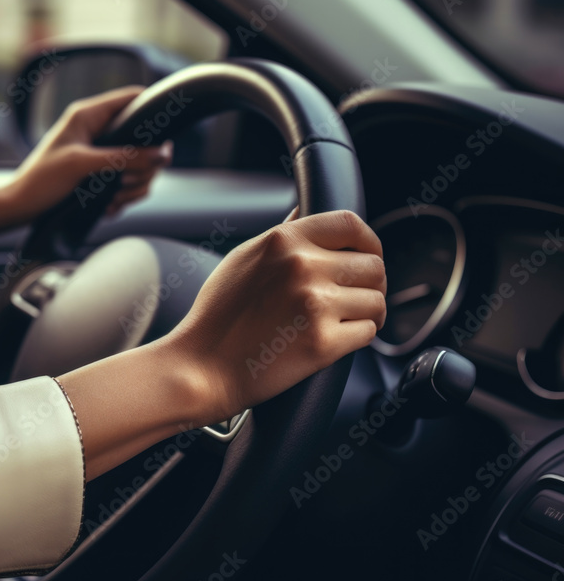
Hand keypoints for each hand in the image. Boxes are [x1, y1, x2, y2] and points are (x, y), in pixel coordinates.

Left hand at [5, 86, 172, 219]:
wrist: (18, 209)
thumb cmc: (40, 181)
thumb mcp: (82, 165)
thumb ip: (124, 156)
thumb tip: (162, 154)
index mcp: (88, 116)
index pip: (132, 99)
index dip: (153, 113)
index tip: (164, 140)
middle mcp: (97, 130)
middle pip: (144, 138)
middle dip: (143, 167)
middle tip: (128, 184)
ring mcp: (99, 153)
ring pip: (139, 164)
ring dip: (134, 186)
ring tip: (115, 200)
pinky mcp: (99, 174)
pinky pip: (127, 182)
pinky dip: (123, 197)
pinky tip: (109, 207)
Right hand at [167, 209, 386, 424]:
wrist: (203, 367)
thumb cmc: (218, 316)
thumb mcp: (242, 259)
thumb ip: (281, 236)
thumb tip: (306, 213)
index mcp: (283, 241)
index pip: (350, 225)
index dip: (369, 241)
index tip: (368, 256)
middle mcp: (303, 267)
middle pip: (373, 266)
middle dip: (370, 284)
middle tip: (354, 298)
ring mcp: (315, 305)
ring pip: (375, 301)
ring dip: (367, 313)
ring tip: (345, 321)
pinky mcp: (323, 343)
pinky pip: (368, 332)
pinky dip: (357, 337)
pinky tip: (334, 339)